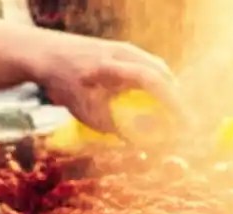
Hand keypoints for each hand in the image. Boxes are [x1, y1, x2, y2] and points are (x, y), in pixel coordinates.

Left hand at [29, 32, 180, 133]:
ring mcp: (124, 48)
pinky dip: (157, 84)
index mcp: (112, 67)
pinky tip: (156, 100)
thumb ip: (114, 127)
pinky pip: (148, 67)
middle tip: (185, 124)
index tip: (184, 122)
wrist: (47, 56)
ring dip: (168, 91)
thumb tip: (140, 144)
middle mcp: (122, 53)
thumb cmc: (64, 84)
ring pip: (158, 69)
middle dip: (176, 100)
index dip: (172, 101)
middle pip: (162, 74)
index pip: (152, 81)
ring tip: (173, 115)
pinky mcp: (124, 50)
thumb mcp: (86, 112)